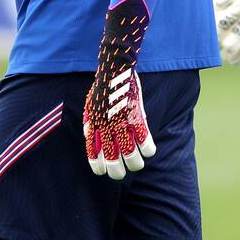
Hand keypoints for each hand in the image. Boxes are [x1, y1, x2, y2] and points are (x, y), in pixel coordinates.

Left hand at [83, 0, 156, 179]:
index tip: (102, 171)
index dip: (97, 164)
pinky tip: (151, 152)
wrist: (115, 65)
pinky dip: (148, 145)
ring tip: (138, 166)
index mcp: (93, 123)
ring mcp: (121, 119)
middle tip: (121, 174)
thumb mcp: (91, 104)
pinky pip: (143, 134)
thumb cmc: (104, 85)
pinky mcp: (135, 112)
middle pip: (111, 155)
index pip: (93, 150)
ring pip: (129, 149)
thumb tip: (88, 136)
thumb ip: (91, 121)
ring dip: (134, 161)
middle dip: (116, 169)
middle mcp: (105, 124)